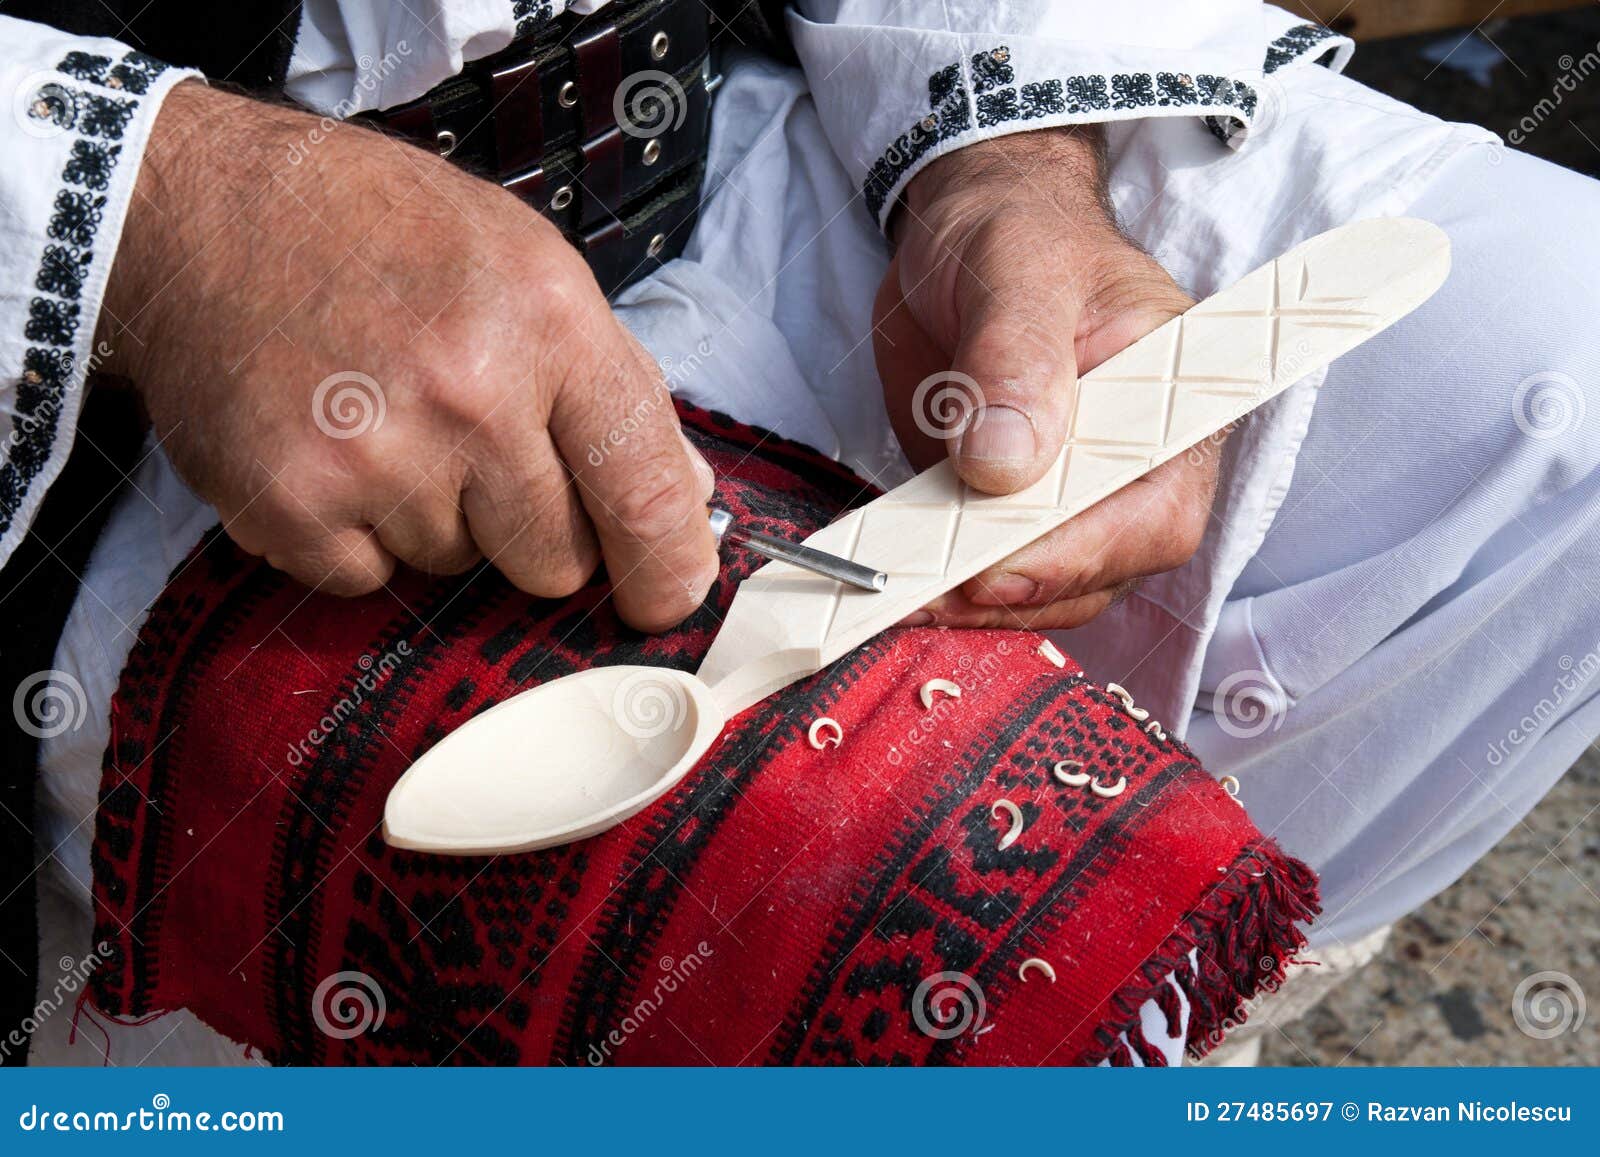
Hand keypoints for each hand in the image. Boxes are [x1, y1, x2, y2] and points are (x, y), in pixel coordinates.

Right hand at [101, 81, 716, 631]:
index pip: (642, 489)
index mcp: (548, 323)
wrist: (203, 211)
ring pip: (459, 567)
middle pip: (555, 559)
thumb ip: (616, 384)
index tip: (668, 599)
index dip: (667, 565)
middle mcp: (469, 393)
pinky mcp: (289, 504)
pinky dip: (356, 535)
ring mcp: (374, 455)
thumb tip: (683, 497)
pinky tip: (334, 451)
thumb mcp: (528, 264)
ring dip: (437, 519)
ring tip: (387, 419)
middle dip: (533, 526)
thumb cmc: (381, 232)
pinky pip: (369, 579)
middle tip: (475, 447)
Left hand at [872, 127, 1215, 628]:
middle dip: (1015, 587)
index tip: (1000, 563)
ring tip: (897, 586)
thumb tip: (1005, 466)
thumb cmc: (1015, 230)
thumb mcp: (1016, 270)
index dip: (1085, 553)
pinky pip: (986, 565)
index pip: (1157, 512)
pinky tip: (894, 575)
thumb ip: (1017, 359)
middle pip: (1101, 570)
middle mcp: (1133, 464)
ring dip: (972, 598)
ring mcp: (1069, 493)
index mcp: (1170, 402)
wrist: (965, 229)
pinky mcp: (1007, 506)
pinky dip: (943, 580)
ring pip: (1043, 585)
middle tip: (926, 586)